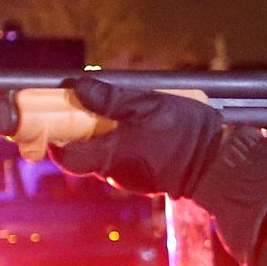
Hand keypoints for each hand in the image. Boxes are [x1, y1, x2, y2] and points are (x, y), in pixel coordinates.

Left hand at [39, 77, 222, 196]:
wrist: (219, 166)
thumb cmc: (186, 135)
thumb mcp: (149, 105)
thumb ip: (112, 98)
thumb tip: (78, 87)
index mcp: (110, 155)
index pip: (65, 155)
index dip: (51, 138)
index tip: (47, 120)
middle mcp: (115, 173)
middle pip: (83, 152)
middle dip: (80, 130)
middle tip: (84, 106)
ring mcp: (130, 178)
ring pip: (105, 154)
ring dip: (105, 135)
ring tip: (123, 113)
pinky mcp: (145, 178)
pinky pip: (123, 158)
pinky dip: (123, 143)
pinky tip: (141, 128)